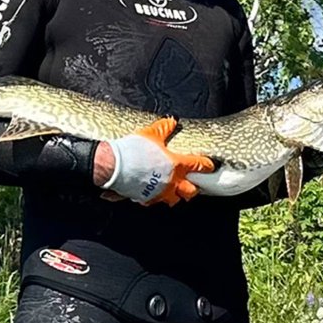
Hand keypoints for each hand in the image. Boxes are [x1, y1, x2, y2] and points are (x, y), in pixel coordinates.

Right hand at [96, 117, 212, 204]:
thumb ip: (163, 129)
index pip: (199, 166)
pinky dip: (154, 198)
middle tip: (191, 183)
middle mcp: (172, 182)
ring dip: (175, 196)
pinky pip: (154, 202)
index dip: (206, 165)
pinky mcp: (147, 199)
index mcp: (177, 165)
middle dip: (192, 188)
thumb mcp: (151, 135)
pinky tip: (151, 193)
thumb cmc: (133, 150)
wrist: (114, 166)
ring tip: (173, 191)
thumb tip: (172, 121)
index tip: (209, 165)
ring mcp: (160, 193)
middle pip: (191, 191)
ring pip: (175, 200)